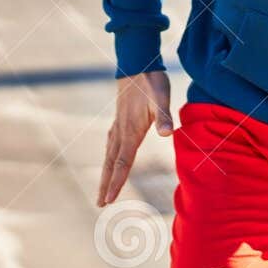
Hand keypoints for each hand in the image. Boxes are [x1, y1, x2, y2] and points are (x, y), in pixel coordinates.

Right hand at [97, 70, 172, 206]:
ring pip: (109, 156)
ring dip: (104, 174)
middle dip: (106, 185)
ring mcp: (118, 126)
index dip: (115, 182)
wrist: (137, 63)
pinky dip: (108, 158)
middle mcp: (120, 132)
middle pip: (111, 164)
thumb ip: (164, 117)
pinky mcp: (119, 120)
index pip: (121, 163)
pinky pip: (111, 145)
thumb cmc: (151, 82)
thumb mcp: (162, 99)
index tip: (108, 200)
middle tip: (99, 204)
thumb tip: (168, 134)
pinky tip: (109, 158)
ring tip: (101, 189)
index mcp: (130, 132)